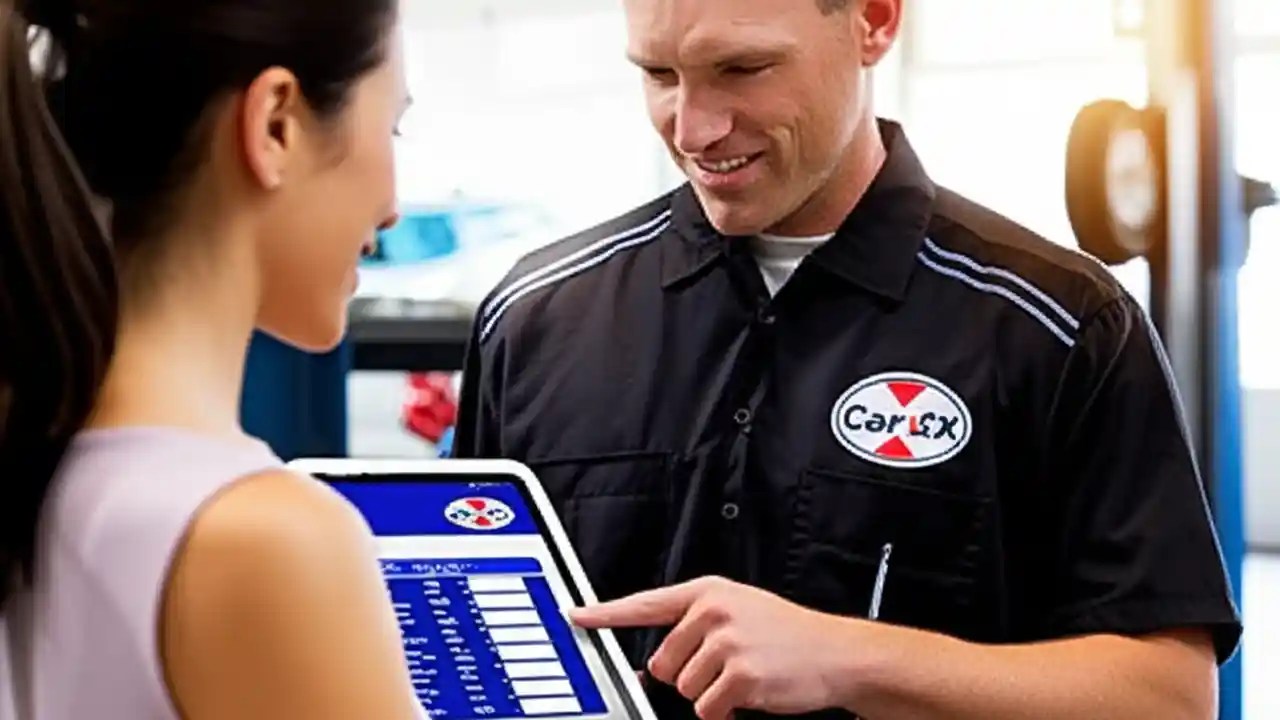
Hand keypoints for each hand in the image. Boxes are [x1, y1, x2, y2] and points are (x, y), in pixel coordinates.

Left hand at [570, 577, 858, 719]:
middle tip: (724, 667)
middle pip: (662, 662)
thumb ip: (696, 627)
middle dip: (687, 676)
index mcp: (709, 592)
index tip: (577, 617)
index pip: (647, 603)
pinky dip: (724, 711)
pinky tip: (750, 693)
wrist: (836, 654)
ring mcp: (727, 641)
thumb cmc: (788, 636)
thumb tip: (653, 666)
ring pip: (683, 689)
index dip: (606, 613)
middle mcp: (713, 611)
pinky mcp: (739, 674)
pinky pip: (706, 708)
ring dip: (710, 695)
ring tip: (744, 676)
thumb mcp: (740, 612)